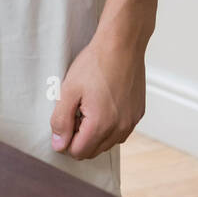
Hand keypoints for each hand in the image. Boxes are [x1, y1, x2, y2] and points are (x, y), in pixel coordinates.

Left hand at [49, 30, 146, 159]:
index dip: (66, 139)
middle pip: (93, 151)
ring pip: (108, 143)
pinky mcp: (138, 113)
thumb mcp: (69, 90)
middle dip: (80, 138)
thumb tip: (59, 145)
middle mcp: (120, 129)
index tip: (65, 119)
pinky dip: (110, 125)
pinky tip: (104, 103)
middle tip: (76, 111)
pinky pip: (120, 131)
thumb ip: (61, 120)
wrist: (122, 44)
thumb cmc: (95, 64)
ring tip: (89, 106)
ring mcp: (131, 122)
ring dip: (96, 133)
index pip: (78, 152)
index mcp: (101, 125)